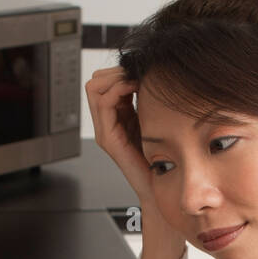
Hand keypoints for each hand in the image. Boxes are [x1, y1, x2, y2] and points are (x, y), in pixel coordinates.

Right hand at [85, 65, 152, 204]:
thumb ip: (150, 102)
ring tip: (136, 81)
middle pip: (95, 82)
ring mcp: (105, 131)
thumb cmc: (163, 157)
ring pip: (94, 89)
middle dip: (116, 72)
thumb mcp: (157, 120)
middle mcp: (106, 123)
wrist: (161, 187)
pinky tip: (135, 89)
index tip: (140, 71)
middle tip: (137, 74)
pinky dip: (118, 89)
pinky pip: (104, 104)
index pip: (104, 82)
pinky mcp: (109, 139)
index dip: (119, 71)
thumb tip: (153, 75)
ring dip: (116, 78)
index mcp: (117, 117)